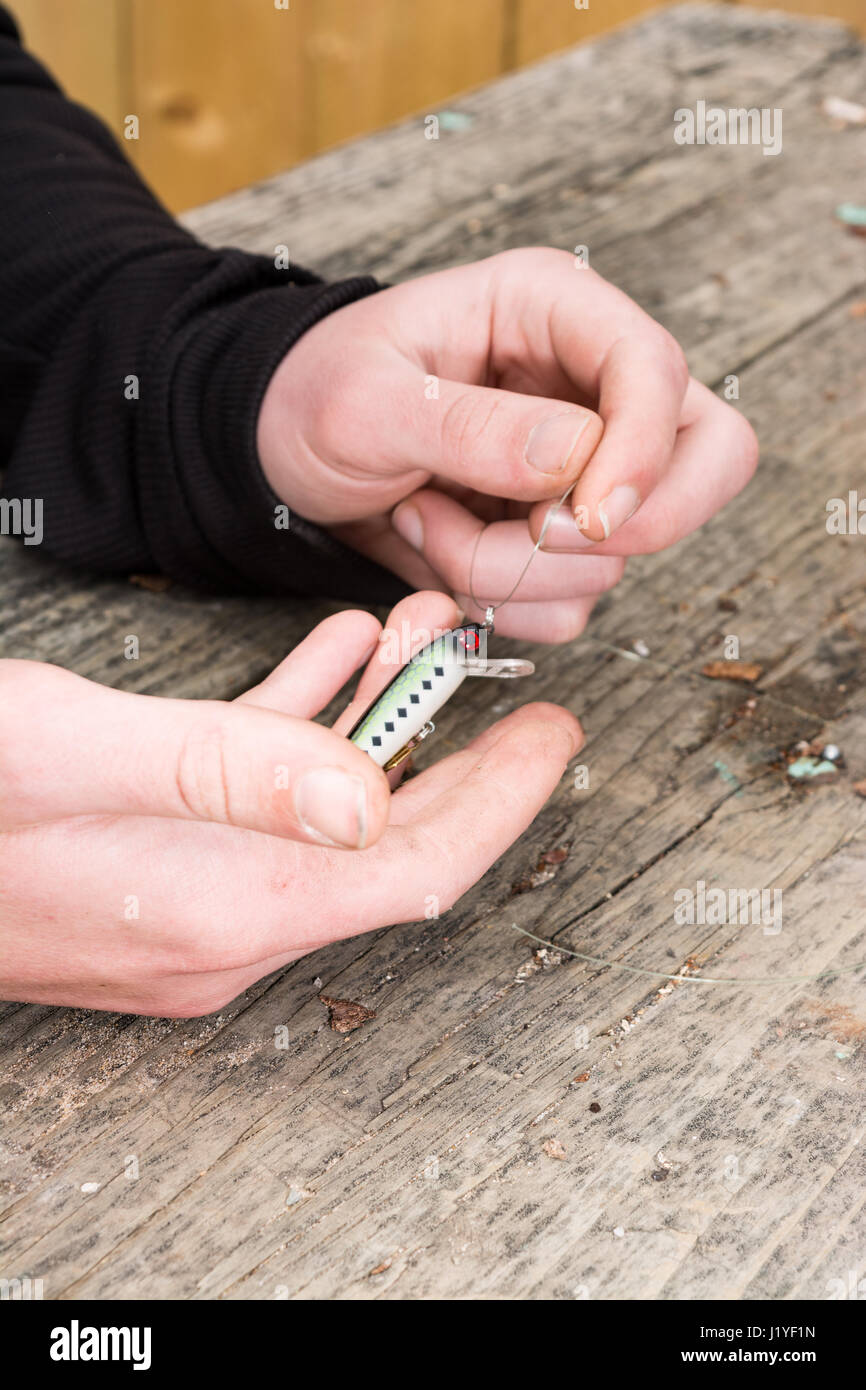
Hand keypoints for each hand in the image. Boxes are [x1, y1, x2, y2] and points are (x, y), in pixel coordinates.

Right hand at [0, 593, 580, 1015]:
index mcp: (229, 905)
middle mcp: (224, 926)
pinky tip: (329, 666)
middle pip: (384, 847)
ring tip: (422, 637)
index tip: (558, 737)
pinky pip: (260, 808)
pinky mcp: (152, 878)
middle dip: (456, 758)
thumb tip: (369, 802)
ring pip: (322, 816)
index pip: (417, 867)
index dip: (501, 801)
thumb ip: (228, 775)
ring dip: (376, 729)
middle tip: (520, 692)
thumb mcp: (76, 754)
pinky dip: (302, 738)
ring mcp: (188, 908)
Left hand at [257, 248, 757, 640]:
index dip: (643, 452)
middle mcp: (589, 387)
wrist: (275, 453)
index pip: (656, 370)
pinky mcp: (557, 536)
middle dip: (625, 524)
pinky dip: (503, 601)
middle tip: (530, 534)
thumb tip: (578, 459)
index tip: (585, 519)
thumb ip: (470, 428)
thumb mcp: (367, 401)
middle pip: (708, 458)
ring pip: (620, 554)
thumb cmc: (312, 394)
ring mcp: (584, 469)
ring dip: (512, 568)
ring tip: (425, 520)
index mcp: (553, 313)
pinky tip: (438, 549)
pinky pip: (573, 602)